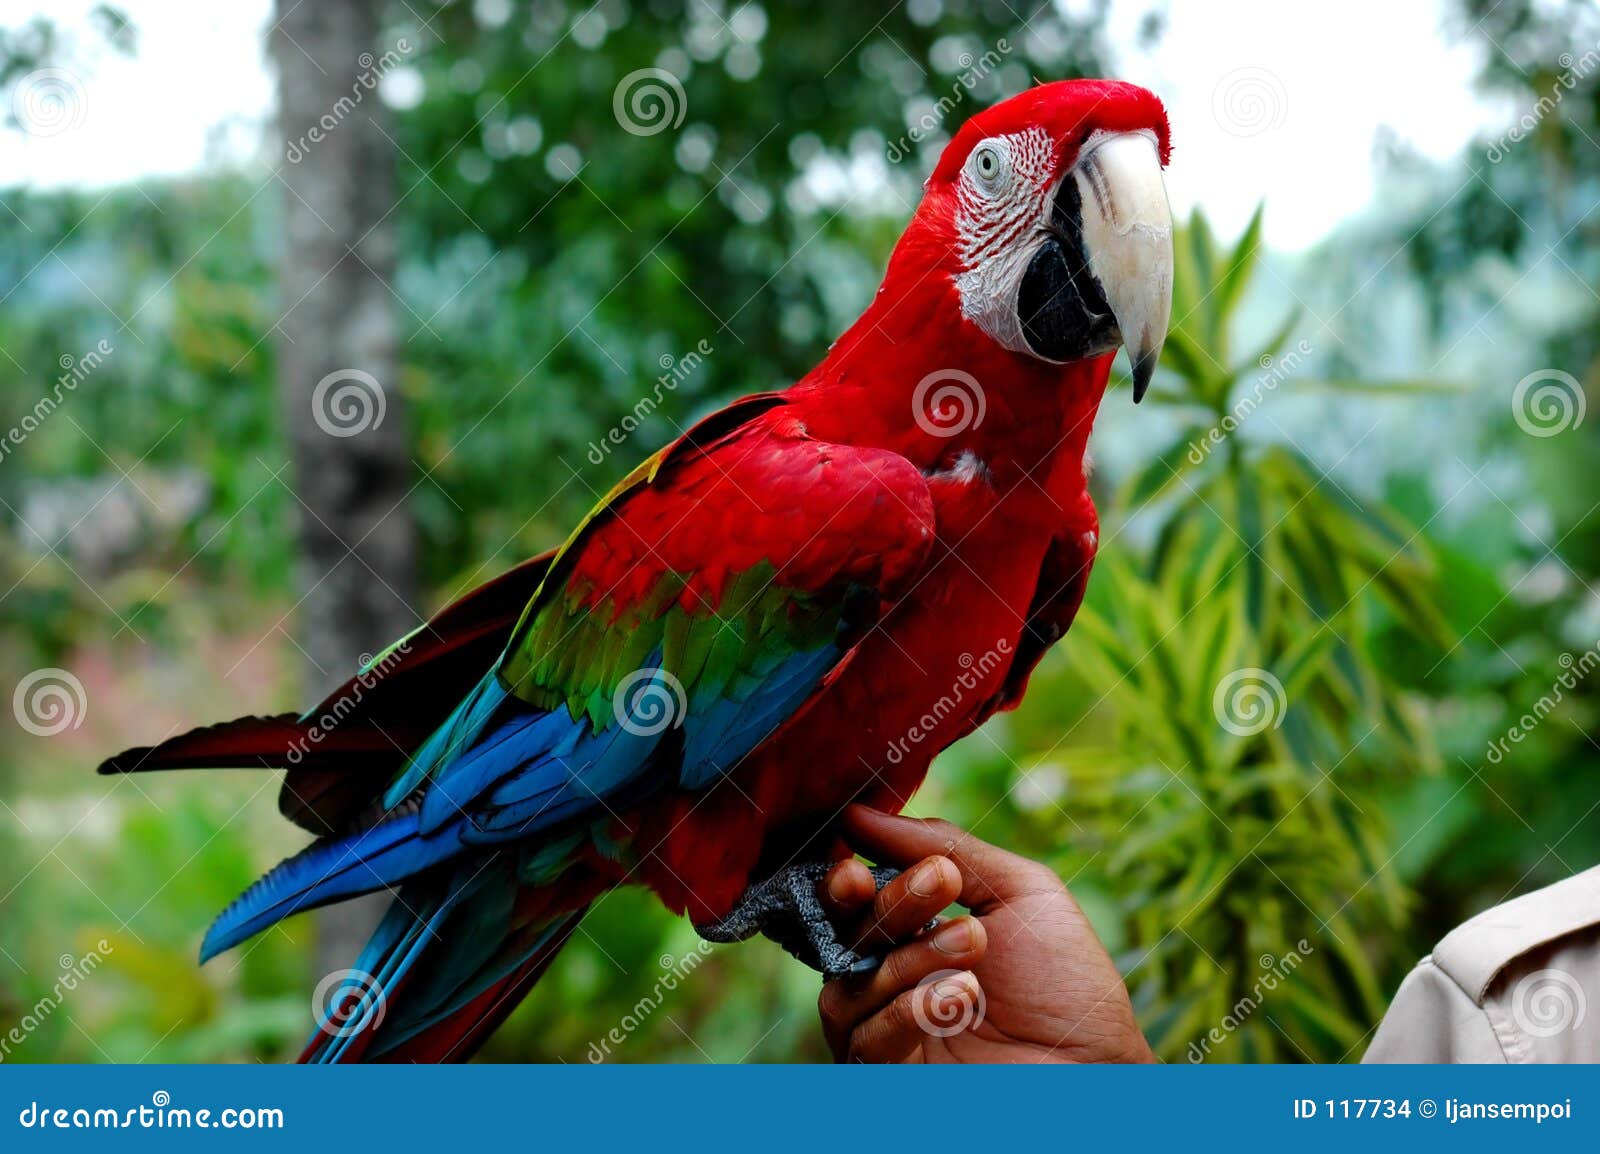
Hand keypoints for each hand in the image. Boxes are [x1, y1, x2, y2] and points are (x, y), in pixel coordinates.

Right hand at [816, 805, 1154, 1062]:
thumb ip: (945, 845)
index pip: (854, 899)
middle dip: (892, 900)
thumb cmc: (1066, 979)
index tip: (863, 850)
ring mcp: (886, 1030)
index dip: (849, 875)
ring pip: (850, 984)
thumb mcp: (1017, 890)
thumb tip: (860, 813)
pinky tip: (961, 995)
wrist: (1098, 1065)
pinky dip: (907, 1010)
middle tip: (944, 882)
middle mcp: (890, 979)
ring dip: (913, 955)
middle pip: (846, 934)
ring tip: (974, 944)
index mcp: (913, 932)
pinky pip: (864, 1038)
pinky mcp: (889, 1076)